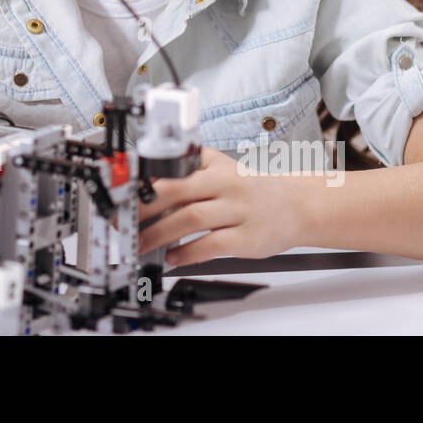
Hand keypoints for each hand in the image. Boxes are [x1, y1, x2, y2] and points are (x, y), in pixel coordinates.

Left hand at [138, 147, 307, 264]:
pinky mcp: (247, 237)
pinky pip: (211, 245)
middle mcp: (225, 183)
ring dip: (159, 233)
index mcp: (214, 165)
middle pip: (176, 190)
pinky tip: (173, 257)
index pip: (173, 167)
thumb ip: (190, 171)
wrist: (297, 205)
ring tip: (141, 244)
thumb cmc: (252, 189)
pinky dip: (188, 252)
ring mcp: (238, 210)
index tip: (125, 193)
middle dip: (144, 207)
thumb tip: (148, 185)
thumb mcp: (222, 168)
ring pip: (190, 218)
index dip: (145, 181)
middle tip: (125, 221)